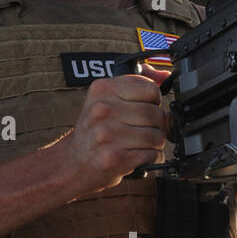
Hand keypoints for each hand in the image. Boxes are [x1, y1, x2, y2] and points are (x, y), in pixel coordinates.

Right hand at [59, 72, 168, 197]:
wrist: (73, 162)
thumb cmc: (94, 131)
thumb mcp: (107, 99)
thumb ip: (136, 85)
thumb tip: (164, 75)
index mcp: (103, 89)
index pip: (150, 88)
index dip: (154, 101)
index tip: (145, 108)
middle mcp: (103, 109)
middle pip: (156, 114)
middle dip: (157, 126)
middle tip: (143, 130)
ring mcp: (107, 134)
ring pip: (156, 136)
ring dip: (155, 144)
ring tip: (141, 145)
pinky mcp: (114, 158)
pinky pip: (152, 155)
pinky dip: (152, 158)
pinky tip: (140, 157)